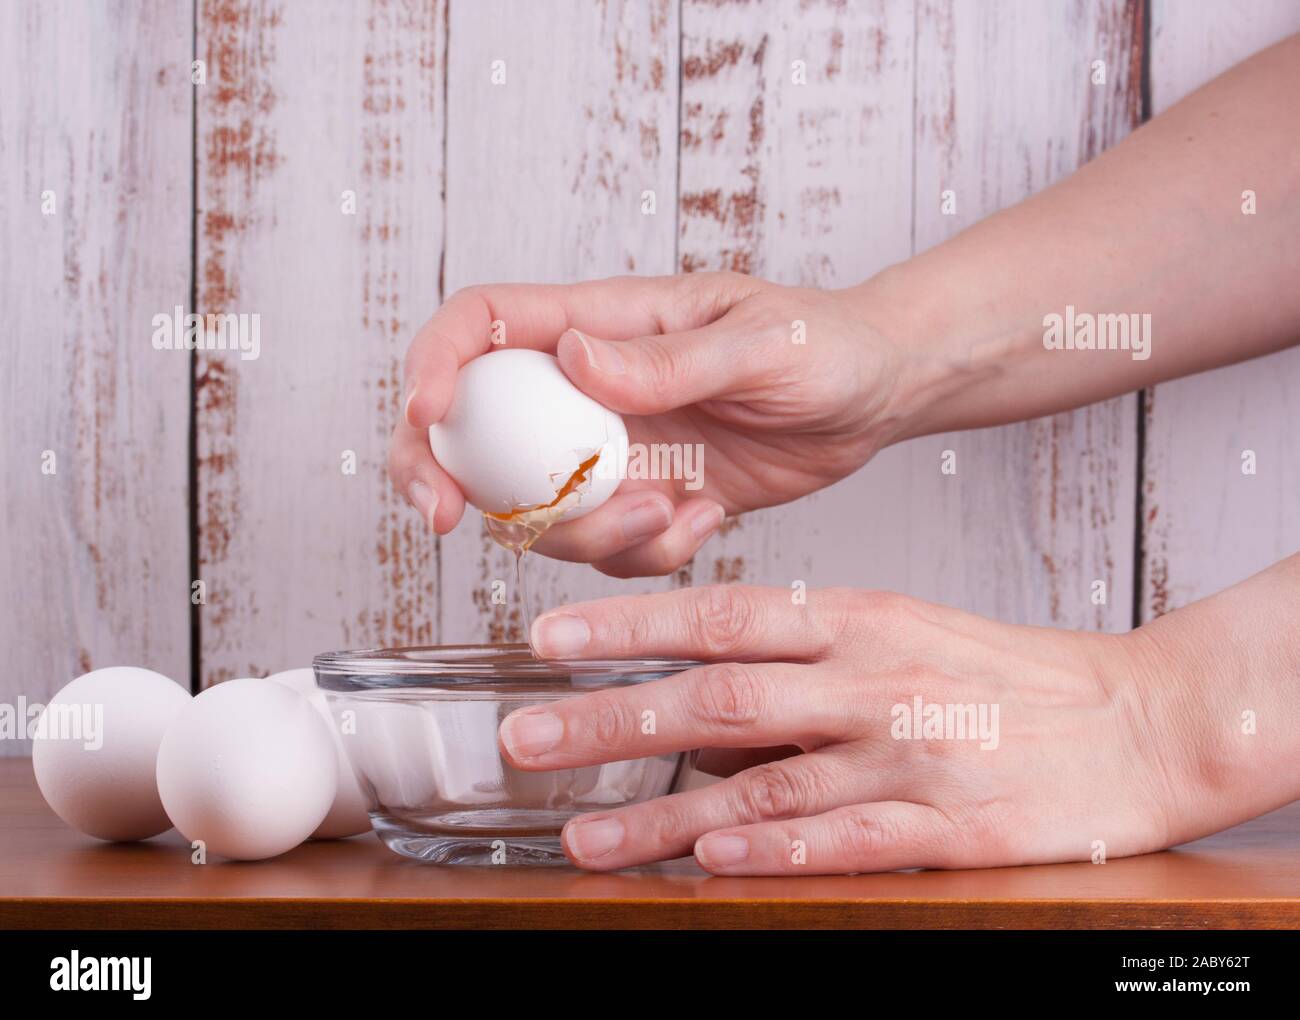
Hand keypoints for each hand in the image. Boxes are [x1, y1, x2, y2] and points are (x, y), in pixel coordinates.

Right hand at [388, 273, 913, 576]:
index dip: (434, 362)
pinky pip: (609, 548)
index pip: (483, 323)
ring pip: (538, 506)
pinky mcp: (647, 498)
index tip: (426, 415)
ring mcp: (614, 449)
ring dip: (580, 532)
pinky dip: (644, 553)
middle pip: (472, 424)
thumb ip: (669, 360)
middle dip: (443, 472)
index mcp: (602, 323)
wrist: (874, 397)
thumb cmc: (825, 341)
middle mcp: (589, 389)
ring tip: (667, 510)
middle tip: (449, 518)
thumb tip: (574, 360)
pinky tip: (706, 518)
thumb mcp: (760, 343)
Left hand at [495, 585, 1234, 874]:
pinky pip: (843, 840)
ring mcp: (908, 755)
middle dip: (611, 720)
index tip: (551, 640)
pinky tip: (710, 863)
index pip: (722, 614)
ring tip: (585, 837)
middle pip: (718, 700)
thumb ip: (802, 658)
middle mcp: (872, 679)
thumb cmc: (1005, 674)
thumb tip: (703, 694)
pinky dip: (772, 852)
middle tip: (527, 738)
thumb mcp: (901, 629)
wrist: (1132, 718)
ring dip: (664, 816)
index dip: (629, 626)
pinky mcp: (947, 828)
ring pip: (762, 786)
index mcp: (858, 619)